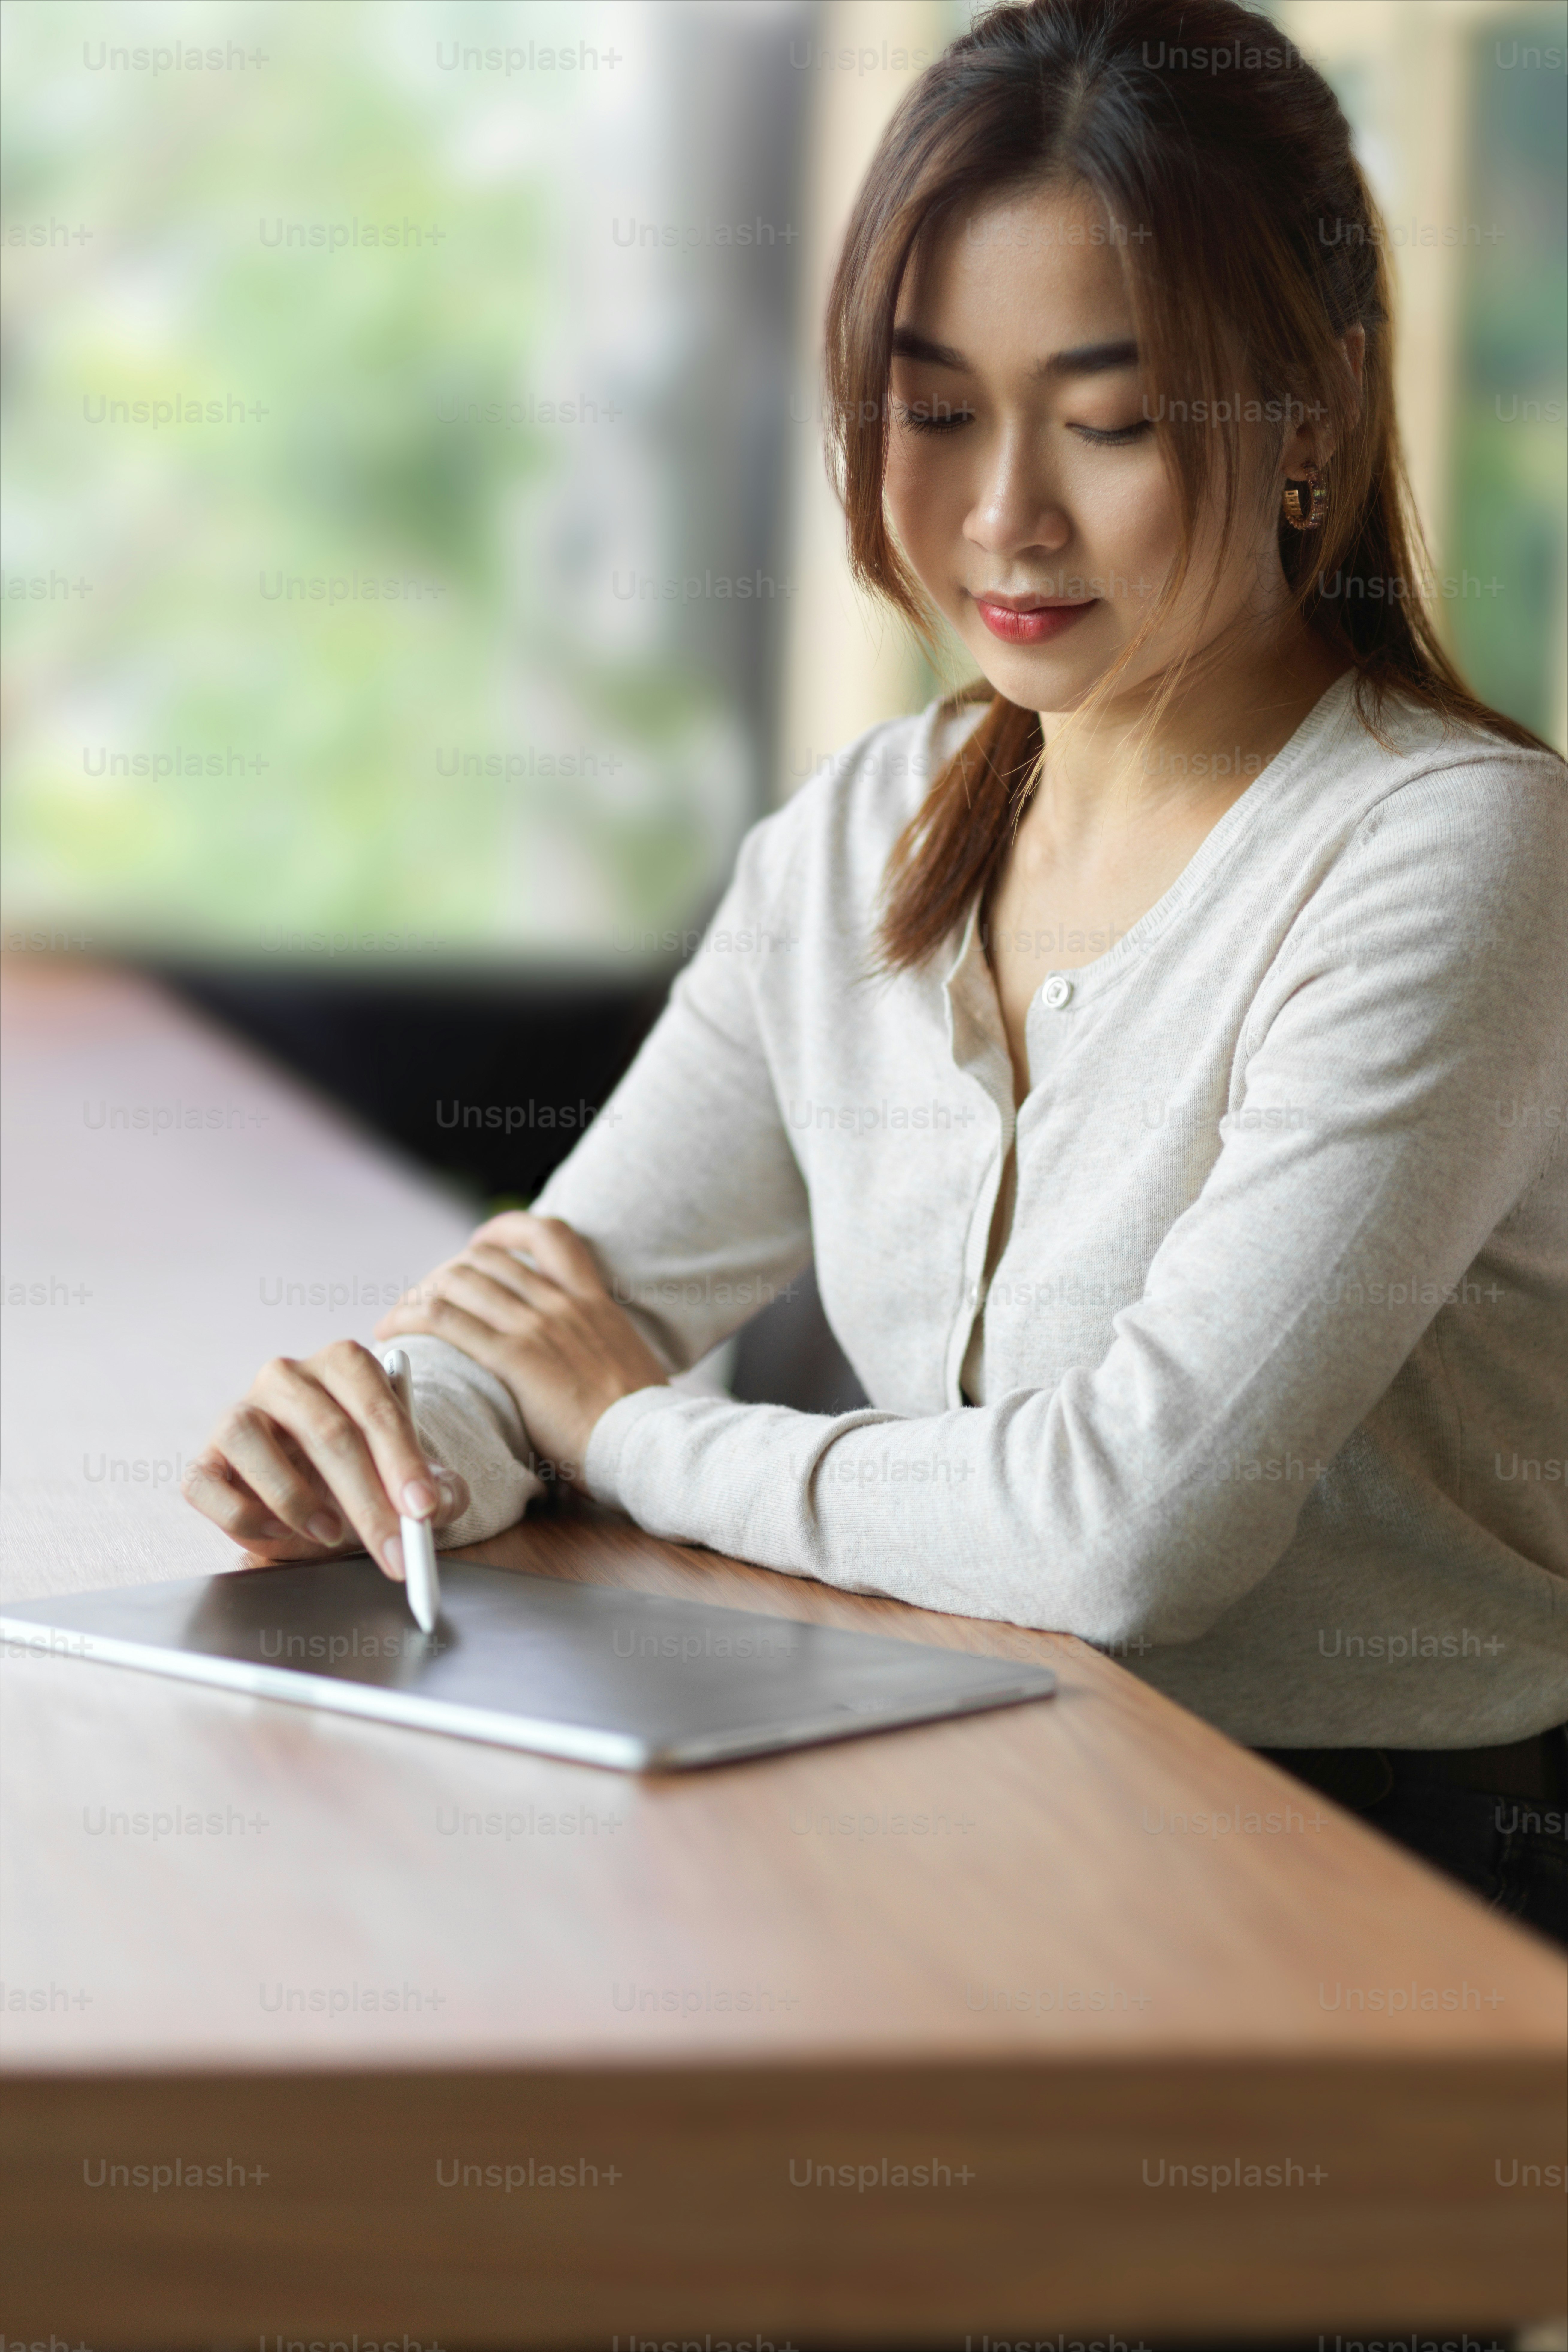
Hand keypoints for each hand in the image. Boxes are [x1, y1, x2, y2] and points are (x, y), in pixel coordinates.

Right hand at [181, 1339, 470, 1579]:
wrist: (321, 1492)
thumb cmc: (371, 1475)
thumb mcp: (415, 1482)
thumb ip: (439, 1490)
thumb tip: (435, 1504)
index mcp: (345, 1364)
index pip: (376, 1407)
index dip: (402, 1461)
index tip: (422, 1510)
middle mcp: (287, 1376)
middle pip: (325, 1430)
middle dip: (366, 1499)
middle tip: (394, 1549)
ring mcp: (239, 1412)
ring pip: (249, 1437)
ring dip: (294, 1497)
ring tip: (330, 1533)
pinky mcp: (207, 1457)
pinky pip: (204, 1481)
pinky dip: (241, 1512)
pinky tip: (278, 1531)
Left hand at [374, 1210, 666, 1481]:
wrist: (653, 1442)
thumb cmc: (642, 1425)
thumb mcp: (627, 1369)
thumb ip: (598, 1356)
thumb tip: (582, 1374)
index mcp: (593, 1301)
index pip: (549, 1236)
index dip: (505, 1230)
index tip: (481, 1243)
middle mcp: (562, 1303)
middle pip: (485, 1258)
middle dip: (446, 1273)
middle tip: (426, 1302)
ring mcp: (538, 1326)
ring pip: (459, 1281)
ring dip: (420, 1294)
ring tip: (400, 1319)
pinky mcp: (515, 1357)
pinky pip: (445, 1319)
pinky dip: (410, 1318)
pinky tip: (392, 1331)